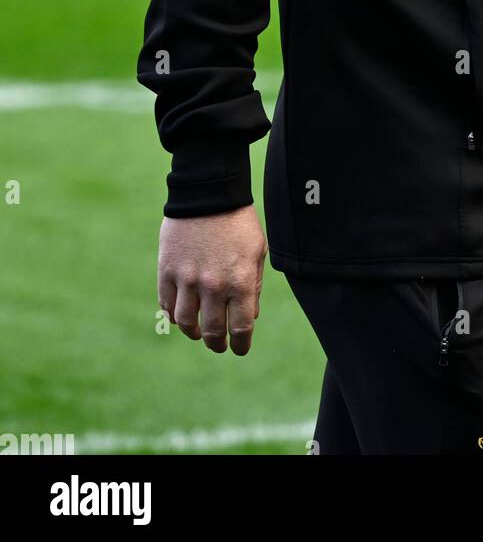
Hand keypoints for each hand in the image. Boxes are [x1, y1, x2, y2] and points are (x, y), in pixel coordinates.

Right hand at [158, 206, 267, 354]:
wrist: (207, 193)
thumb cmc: (238, 222)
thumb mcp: (257, 252)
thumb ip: (254, 286)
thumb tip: (250, 317)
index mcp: (241, 281)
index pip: (241, 328)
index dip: (241, 344)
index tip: (240, 349)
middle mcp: (214, 285)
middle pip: (212, 331)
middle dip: (217, 344)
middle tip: (218, 345)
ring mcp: (187, 279)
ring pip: (186, 323)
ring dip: (193, 333)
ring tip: (198, 332)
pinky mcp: (167, 270)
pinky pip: (167, 304)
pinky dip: (173, 315)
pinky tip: (181, 315)